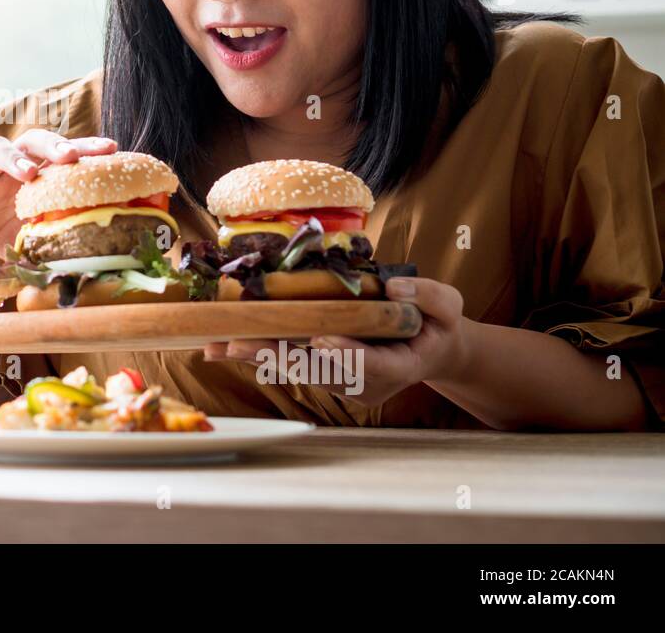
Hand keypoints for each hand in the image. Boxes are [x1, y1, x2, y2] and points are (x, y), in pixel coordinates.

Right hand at [0, 130, 117, 274]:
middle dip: (52, 146)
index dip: (84, 149)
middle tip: (70, 157)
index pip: (61, 156)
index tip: (110, 150)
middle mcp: (9, 172)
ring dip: (10, 158)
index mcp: (35, 179)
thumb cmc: (4, 244)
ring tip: (24, 172)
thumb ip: (58, 242)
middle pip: (32, 143)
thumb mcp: (34, 244)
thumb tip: (101, 255)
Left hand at [202, 277, 470, 407]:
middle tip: (239, 343)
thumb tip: (395, 285)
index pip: (368, 364)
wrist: (429, 350)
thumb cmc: (438, 326)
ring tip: (218, 347)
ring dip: (255, 357)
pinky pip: (287, 365)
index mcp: (397, 368)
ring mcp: (340, 382)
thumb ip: (430, 296)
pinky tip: (223, 347)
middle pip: (316, 370)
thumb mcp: (450, 307)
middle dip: (276, 356)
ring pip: (294, 370)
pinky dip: (256, 354)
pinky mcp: (323, 374)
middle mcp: (362, 383)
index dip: (346, 352)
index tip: (323, 339)